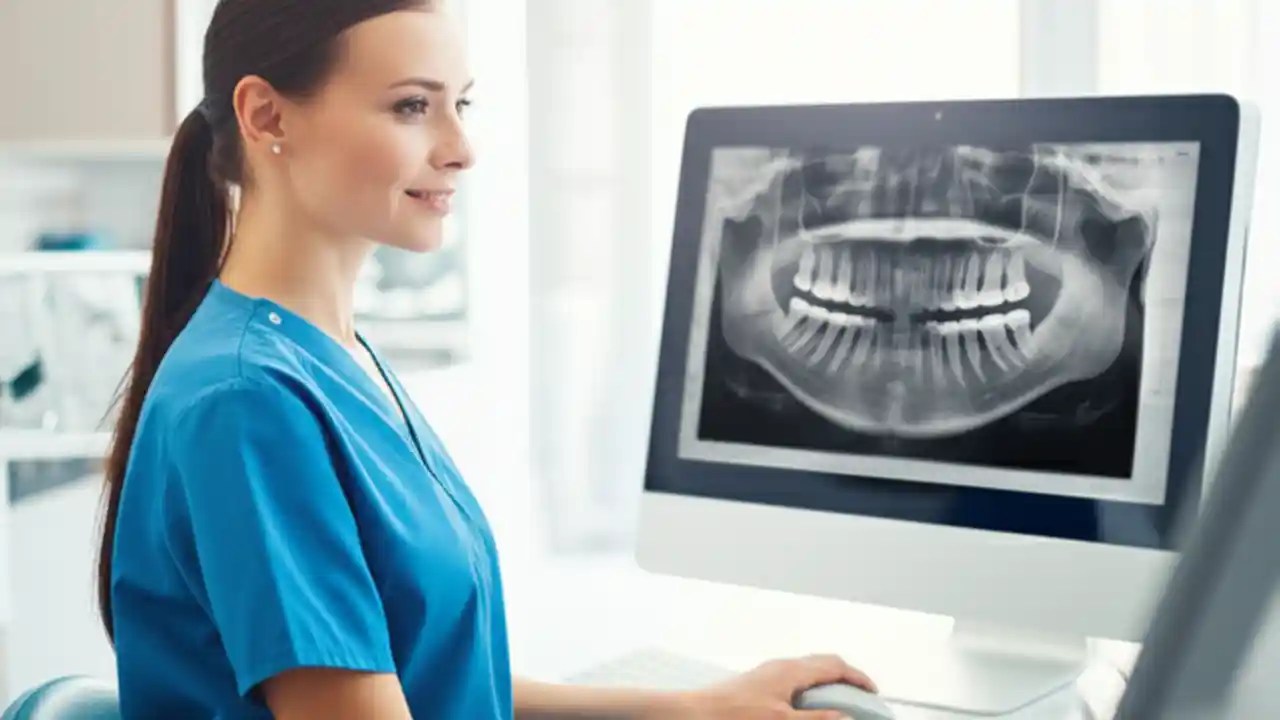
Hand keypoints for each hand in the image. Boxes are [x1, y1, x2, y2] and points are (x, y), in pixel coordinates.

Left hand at [675, 654, 878, 718]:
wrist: (693, 715)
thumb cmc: (732, 716)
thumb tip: (845, 718)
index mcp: (790, 671)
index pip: (834, 665)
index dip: (858, 678)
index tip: (872, 693)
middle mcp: (780, 667)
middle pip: (822, 665)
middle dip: (844, 680)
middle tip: (858, 701)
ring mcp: (767, 675)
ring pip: (807, 675)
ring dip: (825, 688)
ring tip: (835, 709)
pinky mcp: (757, 686)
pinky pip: (792, 684)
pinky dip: (808, 694)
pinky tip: (804, 712)